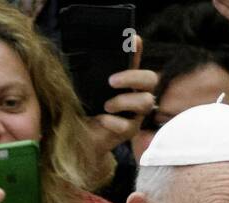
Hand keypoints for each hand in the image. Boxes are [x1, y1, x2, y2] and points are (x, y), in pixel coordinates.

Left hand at [83, 34, 156, 160]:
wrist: (78, 137)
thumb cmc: (82, 110)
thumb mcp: (84, 88)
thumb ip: (90, 72)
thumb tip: (85, 50)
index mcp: (126, 82)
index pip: (136, 60)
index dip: (138, 51)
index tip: (133, 39)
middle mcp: (136, 96)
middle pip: (151, 80)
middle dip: (133, 77)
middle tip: (111, 81)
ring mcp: (135, 114)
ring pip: (145, 102)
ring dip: (123, 101)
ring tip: (106, 105)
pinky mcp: (130, 132)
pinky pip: (128, 125)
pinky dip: (113, 121)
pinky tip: (101, 119)